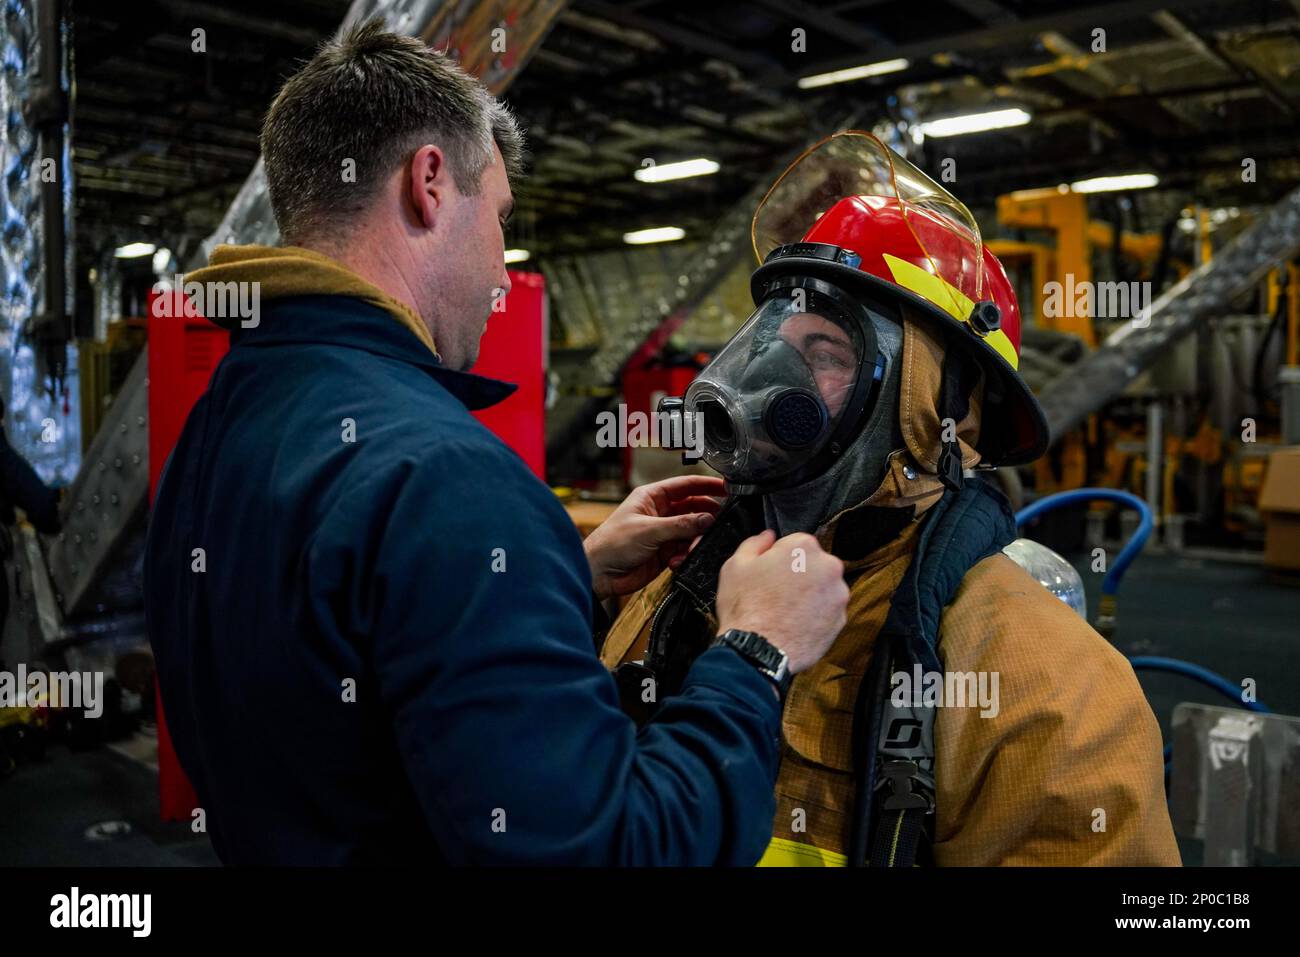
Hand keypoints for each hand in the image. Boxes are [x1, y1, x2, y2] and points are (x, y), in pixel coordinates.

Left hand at [583, 476, 725, 599]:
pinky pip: (685, 549)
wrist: (599, 574)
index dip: (706, 485)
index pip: (685, 485)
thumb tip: (707, 519)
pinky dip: (685, 555)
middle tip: (718, 522)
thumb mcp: (648, 530)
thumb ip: (681, 525)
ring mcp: (663, 532)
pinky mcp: (664, 551)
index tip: (726, 487)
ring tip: (691, 548)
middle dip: (705, 516)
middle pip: (693, 508)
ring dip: (694, 540)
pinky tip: (676, 561)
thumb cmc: (611, 544)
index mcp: (651, 497)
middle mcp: (659, 512)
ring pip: (692, 531)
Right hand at [715, 530, 847, 674]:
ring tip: (784, 612)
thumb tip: (767, 536)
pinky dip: (815, 616)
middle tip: (775, 593)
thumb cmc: (745, 608)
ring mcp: (838, 595)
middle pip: (813, 564)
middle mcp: (828, 566)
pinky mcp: (841, 620)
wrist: (757, 652)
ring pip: (823, 588)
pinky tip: (795, 624)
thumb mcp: (735, 566)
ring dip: (809, 595)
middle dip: (798, 575)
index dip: (779, 558)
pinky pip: (827, 611)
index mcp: (803, 547)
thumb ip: (754, 544)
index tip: (769, 573)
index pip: (796, 543)